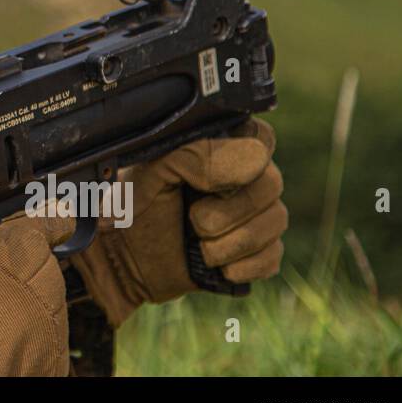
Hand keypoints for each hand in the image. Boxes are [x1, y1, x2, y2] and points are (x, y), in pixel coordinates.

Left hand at [71, 117, 286, 326]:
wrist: (125, 258)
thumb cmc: (136, 206)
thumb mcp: (154, 170)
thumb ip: (197, 154)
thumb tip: (254, 159)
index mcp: (219, 147)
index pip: (260, 137)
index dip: (243, 161)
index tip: (207, 184)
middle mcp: (244, 177)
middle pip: (272, 183)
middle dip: (231, 211)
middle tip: (194, 220)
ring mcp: (255, 215)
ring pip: (276, 221)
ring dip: (232, 242)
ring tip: (198, 246)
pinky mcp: (258, 252)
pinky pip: (273, 257)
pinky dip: (242, 265)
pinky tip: (214, 264)